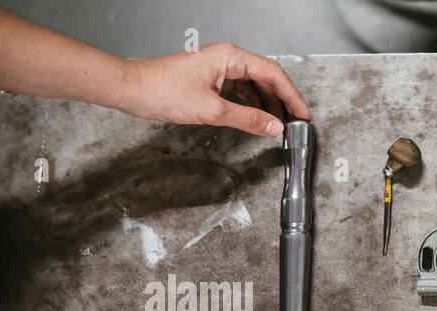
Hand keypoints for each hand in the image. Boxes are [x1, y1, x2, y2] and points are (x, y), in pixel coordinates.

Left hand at [120, 41, 310, 135]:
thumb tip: (274, 127)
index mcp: (231, 57)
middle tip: (294, 122)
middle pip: (266, 78)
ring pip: (254, 84)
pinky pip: (240, 89)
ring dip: (267, 104)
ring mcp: (218, 67)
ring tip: (277, 124)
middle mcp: (227, 58)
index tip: (303, 115)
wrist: (133, 89)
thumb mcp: (213, 111)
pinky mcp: (210, 78)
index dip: (292, 96)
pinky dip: (251, 104)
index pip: (274, 74)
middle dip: (282, 101)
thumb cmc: (163, 91)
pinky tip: (256, 117)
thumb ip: (249, 119)